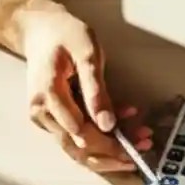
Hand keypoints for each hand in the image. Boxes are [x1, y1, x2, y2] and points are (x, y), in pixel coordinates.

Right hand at [15, 0, 152, 171]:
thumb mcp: (87, 53)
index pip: (81, 132)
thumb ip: (96, 89)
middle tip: (144, 147)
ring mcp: (45, 119)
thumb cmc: (65, 35)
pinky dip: (102, 140)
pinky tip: (125, 129)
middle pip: (79, 149)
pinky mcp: (53, 121)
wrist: (40, 31)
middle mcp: (42, 113)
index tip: (136, 143)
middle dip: (113, 154)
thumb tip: (107, 124)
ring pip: (78, 150)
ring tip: (140, 144)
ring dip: (109, 152)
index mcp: (49, 95)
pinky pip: (78, 138)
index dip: (109, 144)